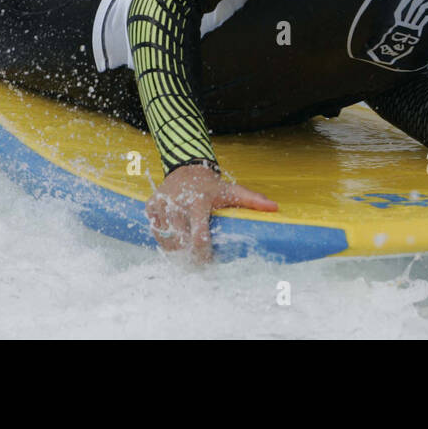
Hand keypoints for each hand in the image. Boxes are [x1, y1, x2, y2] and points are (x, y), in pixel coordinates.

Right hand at [146, 164, 277, 262]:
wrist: (186, 167)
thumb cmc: (212, 185)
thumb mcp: (232, 191)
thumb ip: (253, 200)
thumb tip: (276, 208)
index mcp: (198, 203)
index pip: (198, 237)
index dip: (202, 254)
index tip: (208, 260)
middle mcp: (177, 205)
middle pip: (180, 242)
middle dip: (189, 255)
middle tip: (198, 261)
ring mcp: (161, 205)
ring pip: (165, 239)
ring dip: (175, 249)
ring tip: (186, 253)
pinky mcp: (151, 206)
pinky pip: (154, 230)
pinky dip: (163, 238)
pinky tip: (174, 239)